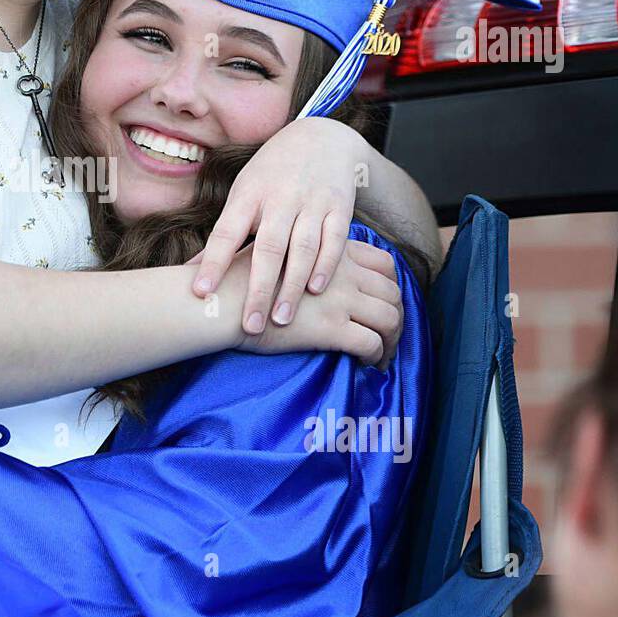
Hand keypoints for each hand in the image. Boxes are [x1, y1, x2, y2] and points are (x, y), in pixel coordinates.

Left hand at [192, 117, 368, 333]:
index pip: (226, 232)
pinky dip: (326, 265)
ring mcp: (311, 201)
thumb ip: (223, 235)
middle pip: (267, 248)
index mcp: (248, 195)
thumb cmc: (271, 175)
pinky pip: (334, 240)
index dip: (213, 263)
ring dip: (291, 286)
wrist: (321, 137)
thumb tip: (189, 274)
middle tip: (248, 325)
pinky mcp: (340, 206)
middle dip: (257, 289)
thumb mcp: (243, 194)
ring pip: (302, 248)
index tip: (200, 292)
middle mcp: (279, 198)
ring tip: (281, 320)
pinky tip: (316, 290)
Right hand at [232, 239, 402, 367]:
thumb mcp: (275, 256)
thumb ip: (299, 260)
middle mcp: (343, 272)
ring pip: (390, 317)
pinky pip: (371, 343)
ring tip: (381, 355)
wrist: (220, 300)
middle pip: (394, 292)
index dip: (391, 285)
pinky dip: (376, 357)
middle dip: (397, 316)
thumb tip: (303, 275)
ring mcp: (339, 299)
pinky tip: (364, 365)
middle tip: (387, 335)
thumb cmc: (237, 282)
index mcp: (332, 251)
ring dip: (392, 340)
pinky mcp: (331, 328)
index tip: (382, 303)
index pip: (384, 263)